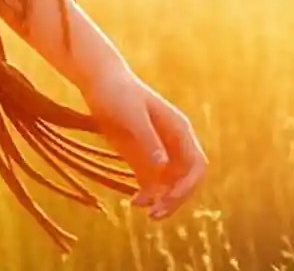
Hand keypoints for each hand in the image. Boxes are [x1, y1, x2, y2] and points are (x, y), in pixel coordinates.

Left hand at [80, 71, 206, 219]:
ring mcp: (157, 149)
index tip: (169, 199)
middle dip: (174, 199)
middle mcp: (173, 142)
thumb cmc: (117, 92)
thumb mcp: (131, 115)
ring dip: (161, 200)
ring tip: (141, 209)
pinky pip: (151, 181)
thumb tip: (162, 167)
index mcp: (179, 130)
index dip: (187, 186)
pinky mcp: (140, 154)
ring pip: (169, 184)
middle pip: (185, 179)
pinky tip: (133, 201)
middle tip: (155, 215)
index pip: (196, 166)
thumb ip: (147, 140)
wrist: (98, 79)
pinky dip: (147, 194)